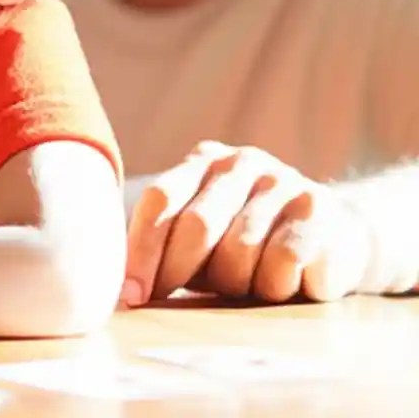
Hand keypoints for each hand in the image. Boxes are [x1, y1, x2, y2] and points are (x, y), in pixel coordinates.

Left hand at [124, 142, 370, 305]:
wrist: (338, 236)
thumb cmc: (250, 246)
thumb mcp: (204, 237)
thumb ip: (165, 246)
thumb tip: (123, 291)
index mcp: (204, 162)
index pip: (160, 200)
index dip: (140, 250)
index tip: (130, 295)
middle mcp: (243, 163)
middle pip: (196, 224)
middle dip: (179, 272)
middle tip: (177, 298)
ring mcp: (284, 182)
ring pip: (240, 252)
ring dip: (236, 285)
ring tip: (248, 285)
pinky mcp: (320, 211)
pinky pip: (282, 263)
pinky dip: (275, 286)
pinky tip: (285, 283)